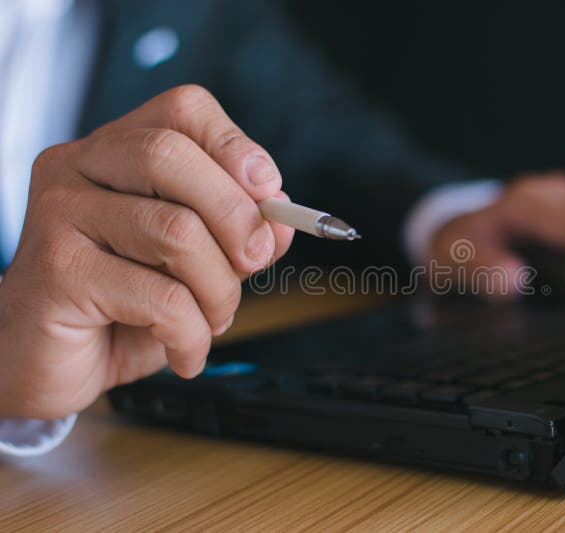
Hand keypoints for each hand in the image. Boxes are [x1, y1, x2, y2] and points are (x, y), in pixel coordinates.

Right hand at [0, 85, 293, 418]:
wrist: (42, 361)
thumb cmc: (118, 306)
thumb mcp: (190, 264)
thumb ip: (234, 234)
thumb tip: (281, 221)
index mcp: (114, 151)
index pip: (183, 110)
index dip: (237, 147)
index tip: (270, 196)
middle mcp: (78, 167)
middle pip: (172, 157)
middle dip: (236, 216)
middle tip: (254, 262)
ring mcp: (59, 214)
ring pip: (176, 231)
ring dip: (219, 290)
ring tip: (213, 320)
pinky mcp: (57, 272)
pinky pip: (160, 296)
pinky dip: (192, 334)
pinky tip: (184, 352)